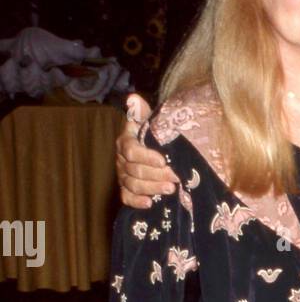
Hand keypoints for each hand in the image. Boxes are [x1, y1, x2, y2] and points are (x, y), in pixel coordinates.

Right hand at [116, 93, 177, 207]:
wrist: (157, 151)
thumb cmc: (155, 135)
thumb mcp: (151, 121)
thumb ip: (143, 112)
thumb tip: (133, 98)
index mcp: (126, 141)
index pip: (131, 150)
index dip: (146, 157)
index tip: (164, 161)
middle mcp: (121, 159)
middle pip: (134, 170)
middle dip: (156, 175)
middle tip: (175, 178)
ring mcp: (122, 175)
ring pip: (132, 185)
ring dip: (152, 188)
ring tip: (171, 189)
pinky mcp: (126, 189)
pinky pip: (126, 198)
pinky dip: (137, 202)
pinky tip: (150, 203)